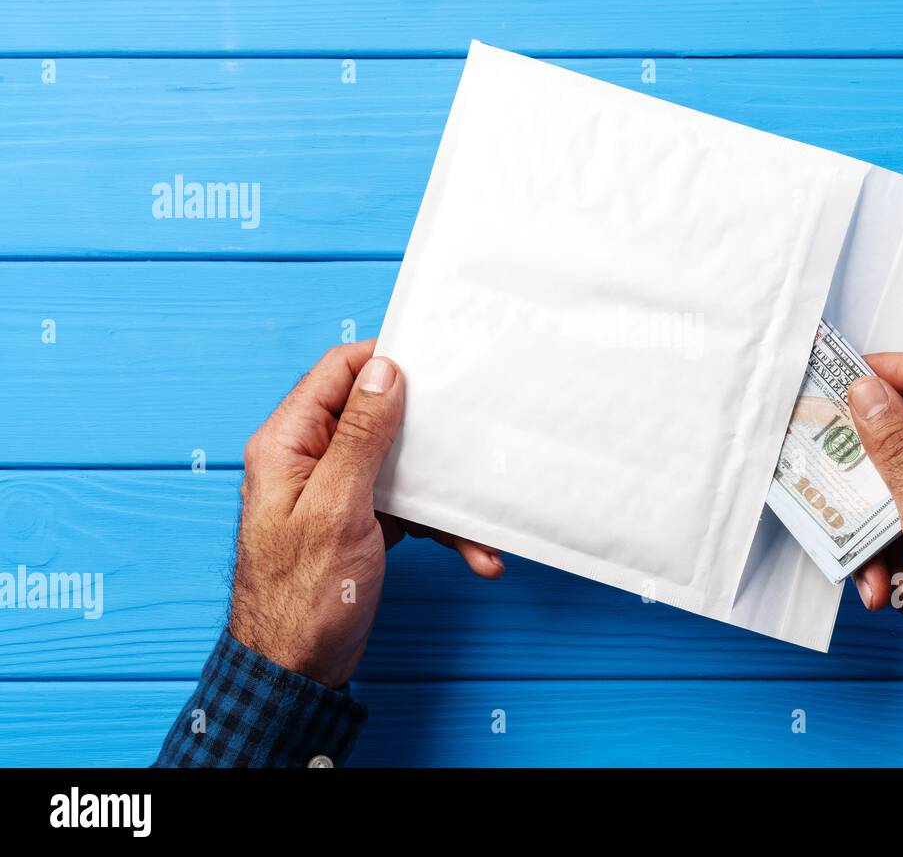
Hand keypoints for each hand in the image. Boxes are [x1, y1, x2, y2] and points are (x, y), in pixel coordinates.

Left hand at [228, 340, 502, 687]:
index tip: (436, 362)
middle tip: (473, 430)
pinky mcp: (361, 522)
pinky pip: (408, 506)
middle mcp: (311, 460)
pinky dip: (442, 526)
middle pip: (378, 416)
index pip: (337, 373)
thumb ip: (360, 437)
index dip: (385, 361)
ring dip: (445, 493)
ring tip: (483, 522)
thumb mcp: (337, 508)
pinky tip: (474, 551)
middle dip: (430, 433)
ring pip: (401, 466)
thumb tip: (383, 372)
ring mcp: (338, 492)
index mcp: (289, 444)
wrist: (296, 672)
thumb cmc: (302, 597)